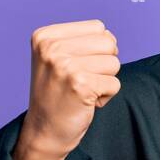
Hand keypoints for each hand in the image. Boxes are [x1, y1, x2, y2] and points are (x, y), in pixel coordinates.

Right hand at [16, 19, 120, 158]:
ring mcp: (64, 65)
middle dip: (104, 64)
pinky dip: (106, 97)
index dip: (96, 50)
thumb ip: (82, 41)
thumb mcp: (58, 58)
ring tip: (83, 92)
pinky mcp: (80, 85)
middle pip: (109, 42)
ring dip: (105, 81)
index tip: (75, 68)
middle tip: (82, 81)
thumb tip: (110, 37)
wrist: (44, 131)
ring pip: (114, 63)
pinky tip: (86, 103)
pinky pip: (115, 84)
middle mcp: (52, 47)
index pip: (98, 27)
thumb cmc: (57, 94)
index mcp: (45, 36)